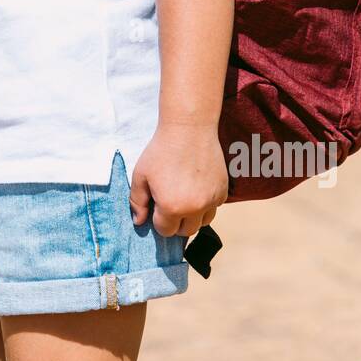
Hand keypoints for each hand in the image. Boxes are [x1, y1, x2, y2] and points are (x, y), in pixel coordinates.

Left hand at [130, 121, 227, 237]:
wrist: (189, 129)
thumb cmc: (161, 151)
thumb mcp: (141, 175)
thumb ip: (137, 202)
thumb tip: (139, 221)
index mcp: (171, 207)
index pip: (165, 230)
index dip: (158, 220)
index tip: (157, 205)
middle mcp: (194, 209)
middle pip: (186, 231)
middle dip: (176, 222)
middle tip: (170, 202)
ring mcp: (211, 201)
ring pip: (202, 222)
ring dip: (193, 216)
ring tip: (184, 197)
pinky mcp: (222, 191)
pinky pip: (214, 207)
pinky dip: (206, 204)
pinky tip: (197, 187)